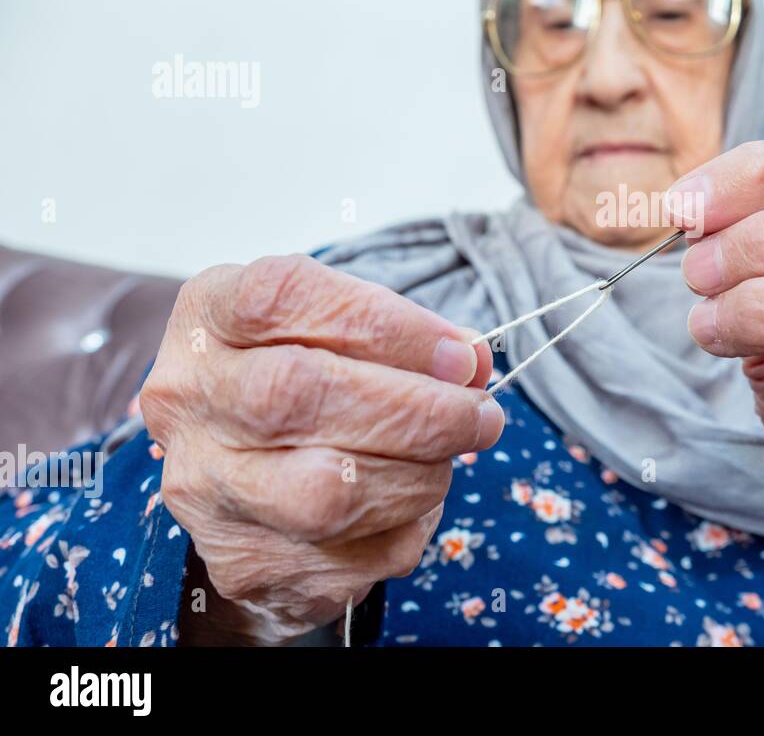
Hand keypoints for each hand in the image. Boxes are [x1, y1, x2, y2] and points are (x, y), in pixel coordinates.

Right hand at [139, 255, 500, 643]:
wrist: (245, 473)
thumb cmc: (304, 376)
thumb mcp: (339, 327)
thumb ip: (403, 333)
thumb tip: (472, 363)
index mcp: (209, 316)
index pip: (283, 298)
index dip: (387, 325)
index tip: (460, 353)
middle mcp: (188, 399)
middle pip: (299, 393)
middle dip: (418, 410)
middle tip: (481, 415)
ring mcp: (205, 487)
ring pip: (326, 492)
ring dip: (420, 475)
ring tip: (447, 457)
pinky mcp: (241, 561)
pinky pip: (349, 557)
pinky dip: (406, 527)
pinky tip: (412, 503)